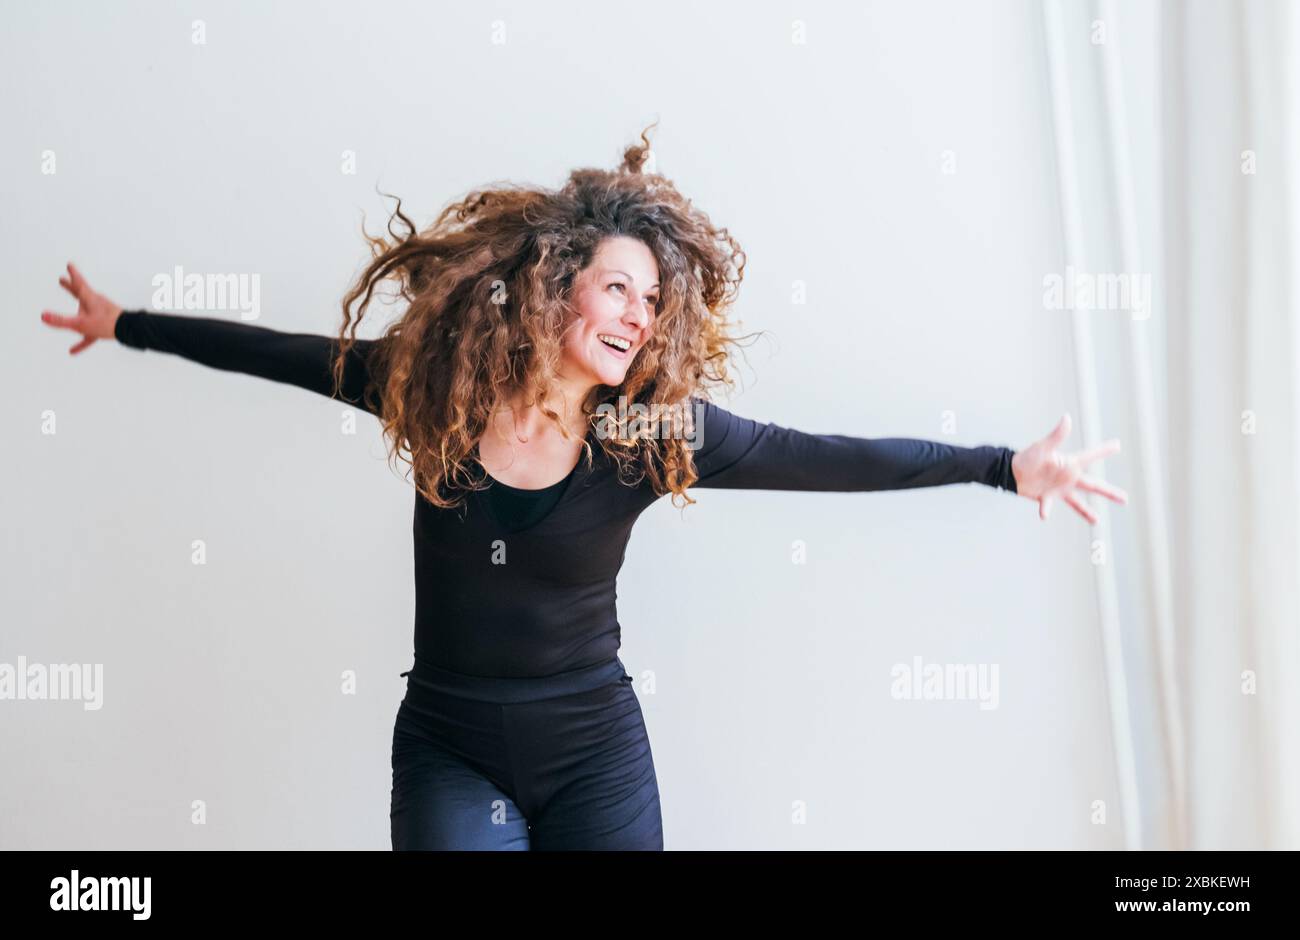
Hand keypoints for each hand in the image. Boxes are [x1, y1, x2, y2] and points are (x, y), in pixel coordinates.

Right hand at [40, 262, 122, 353]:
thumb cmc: (106, 324)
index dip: (73, 274)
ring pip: (85, 313)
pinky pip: (90, 334)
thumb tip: (43, 316)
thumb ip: (61, 321)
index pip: (79, 283)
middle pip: (80, 293)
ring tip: (71, 318)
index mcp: (89, 299)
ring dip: (78, 313)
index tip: (70, 265)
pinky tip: (72, 351)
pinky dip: (81, 341)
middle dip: (71, 287)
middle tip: (63, 280)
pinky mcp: (105, 326)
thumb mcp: (80, 324)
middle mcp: (95, 303)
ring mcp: (101, 314)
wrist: (129, 331)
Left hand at [1011, 413, 1126, 523]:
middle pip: (1094, 485)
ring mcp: (1059, 489)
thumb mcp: (1043, 447)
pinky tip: (1043, 516)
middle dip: (1109, 492)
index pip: (1091, 456)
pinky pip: (1048, 506)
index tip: (1118, 445)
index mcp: (1069, 464)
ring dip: (1087, 511)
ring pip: (1078, 502)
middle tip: (1125, 499)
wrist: (1011, 471)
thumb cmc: (1027, 457)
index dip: (1104, 450)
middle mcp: (1068, 477)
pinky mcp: (1047, 497)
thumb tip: (1067, 418)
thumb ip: (1057, 435)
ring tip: (1097, 521)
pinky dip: (1046, 510)